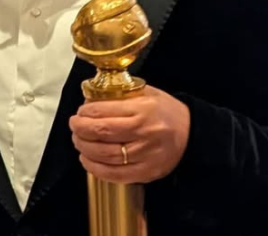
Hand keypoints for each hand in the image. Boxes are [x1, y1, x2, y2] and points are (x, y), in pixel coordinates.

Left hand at [68, 85, 189, 183]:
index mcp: (143, 109)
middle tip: (74, 126)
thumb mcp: (146, 93)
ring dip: (85, 149)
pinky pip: (115, 174)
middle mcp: (144, 132)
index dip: (85, 113)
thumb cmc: (166, 112)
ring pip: (105, 156)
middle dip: (80, 130)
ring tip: (79, 142)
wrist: (193, 135)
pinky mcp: (146, 172)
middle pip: (101, 134)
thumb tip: (89, 99)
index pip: (104, 112)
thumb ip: (119, 95)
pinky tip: (88, 160)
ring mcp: (145, 155)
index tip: (79, 112)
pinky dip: (96, 169)